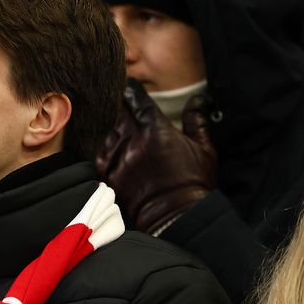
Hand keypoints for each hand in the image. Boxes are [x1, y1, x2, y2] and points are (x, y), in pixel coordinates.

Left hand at [95, 80, 217, 233]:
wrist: (175, 216)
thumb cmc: (193, 183)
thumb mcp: (203, 148)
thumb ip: (196, 119)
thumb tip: (199, 98)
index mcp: (155, 129)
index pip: (136, 99)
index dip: (132, 91)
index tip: (131, 87)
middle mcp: (132, 140)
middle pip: (119, 113)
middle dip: (123, 108)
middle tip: (126, 107)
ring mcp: (117, 157)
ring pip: (108, 131)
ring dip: (115, 128)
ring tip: (124, 131)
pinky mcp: (108, 174)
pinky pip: (100, 152)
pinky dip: (107, 147)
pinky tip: (116, 149)